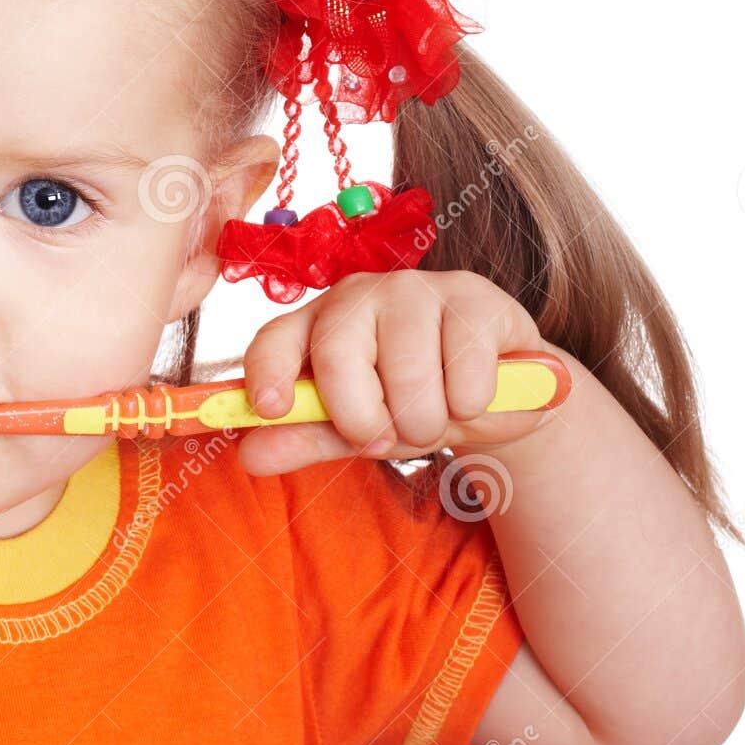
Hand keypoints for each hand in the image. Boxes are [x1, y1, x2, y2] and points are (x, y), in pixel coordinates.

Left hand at [236, 269, 560, 476]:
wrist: (497, 397)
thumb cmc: (411, 404)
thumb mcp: (353, 430)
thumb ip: (303, 439)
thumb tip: (248, 456)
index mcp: (316, 324)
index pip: (274, 337)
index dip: (267, 370)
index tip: (271, 409)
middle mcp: (359, 295)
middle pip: (337, 353)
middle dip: (360, 417)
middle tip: (383, 442)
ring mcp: (417, 288)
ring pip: (406, 367)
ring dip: (424, 419)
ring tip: (436, 418)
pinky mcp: (473, 297)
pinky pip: (464, 365)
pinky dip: (470, 402)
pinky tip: (474, 397)